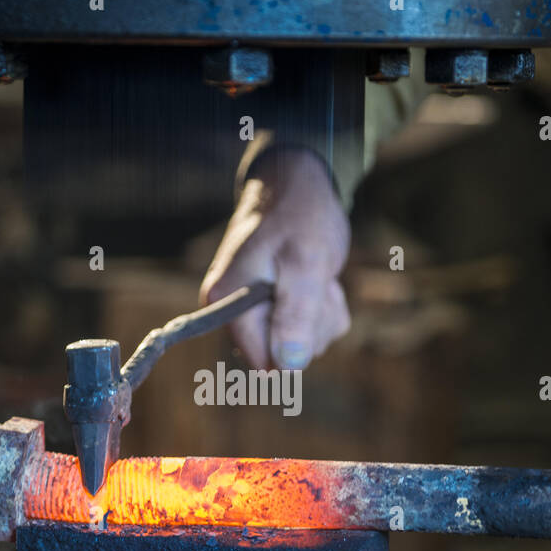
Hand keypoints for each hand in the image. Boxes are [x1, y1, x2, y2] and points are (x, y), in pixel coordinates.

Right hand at [199, 147, 350, 369]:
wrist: (299, 184)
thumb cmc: (300, 215)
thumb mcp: (306, 262)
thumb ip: (297, 314)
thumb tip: (289, 366)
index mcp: (227, 302)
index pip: (261, 360)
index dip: (293, 345)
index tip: (306, 306)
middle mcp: (233, 311)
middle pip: (282, 358)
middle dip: (312, 327)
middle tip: (315, 284)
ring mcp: (254, 311)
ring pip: (301, 347)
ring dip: (321, 317)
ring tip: (316, 277)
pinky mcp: (275, 308)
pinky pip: (309, 332)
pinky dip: (323, 311)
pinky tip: (317, 281)